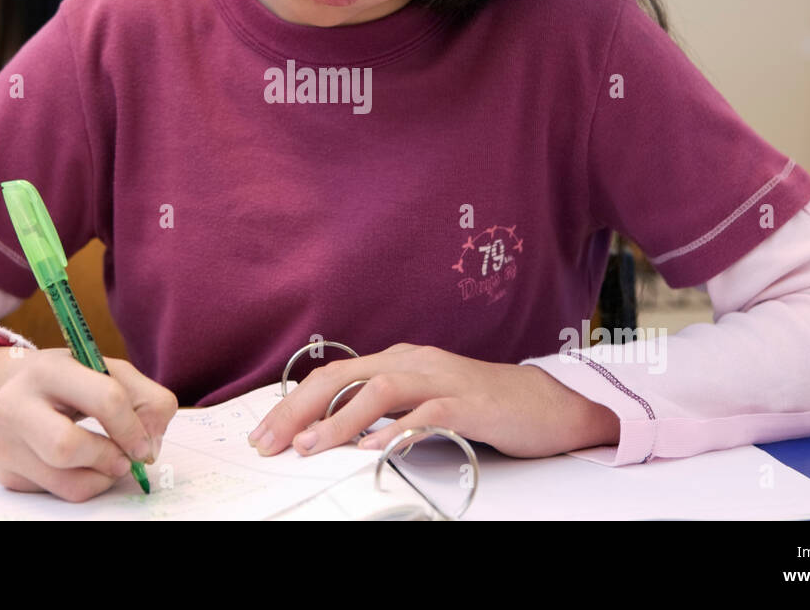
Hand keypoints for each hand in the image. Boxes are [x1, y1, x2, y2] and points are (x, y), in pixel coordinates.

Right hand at [0, 346, 178, 501]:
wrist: (17, 391)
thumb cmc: (74, 382)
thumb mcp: (111, 374)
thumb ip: (148, 401)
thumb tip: (150, 447)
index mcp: (49, 369)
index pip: (105, 400)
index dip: (133, 429)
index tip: (144, 445)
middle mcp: (14, 404)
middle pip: (66, 447)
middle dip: (107, 459)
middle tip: (124, 460)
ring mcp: (3, 442)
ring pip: (64, 481)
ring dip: (100, 478)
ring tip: (106, 463)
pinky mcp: (5, 474)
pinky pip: (56, 494)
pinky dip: (81, 485)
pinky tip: (80, 466)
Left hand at [247, 343, 620, 459]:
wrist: (544, 404)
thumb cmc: (479, 405)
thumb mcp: (421, 402)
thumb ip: (381, 410)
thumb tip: (329, 432)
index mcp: (397, 360)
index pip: (333, 375)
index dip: (293, 403)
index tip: (265, 433)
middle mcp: (413, 362)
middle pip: (345, 376)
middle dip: (301, 409)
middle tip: (271, 442)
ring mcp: (442, 379)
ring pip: (381, 390)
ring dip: (340, 419)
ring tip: (312, 446)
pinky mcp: (470, 403)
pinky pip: (428, 413)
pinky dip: (397, 430)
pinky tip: (374, 449)